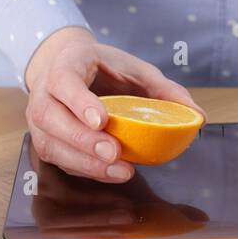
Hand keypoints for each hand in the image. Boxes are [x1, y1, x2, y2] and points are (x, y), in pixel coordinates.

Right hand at [23, 26, 203, 182]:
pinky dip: (86, 170)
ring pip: (51, 145)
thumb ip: (164, 90)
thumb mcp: (136, 70)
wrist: (70, 70)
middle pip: (51, 117)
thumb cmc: (104, 69)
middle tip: (113, 152)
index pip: (63, 80)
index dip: (79, 102)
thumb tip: (197, 115)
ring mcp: (40, 120)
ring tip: (120, 171)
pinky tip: (112, 174)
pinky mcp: (47, 141)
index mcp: (66, 64)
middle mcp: (44, 92)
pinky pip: (61, 161)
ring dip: (85, 162)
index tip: (102, 120)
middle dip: (82, 139)